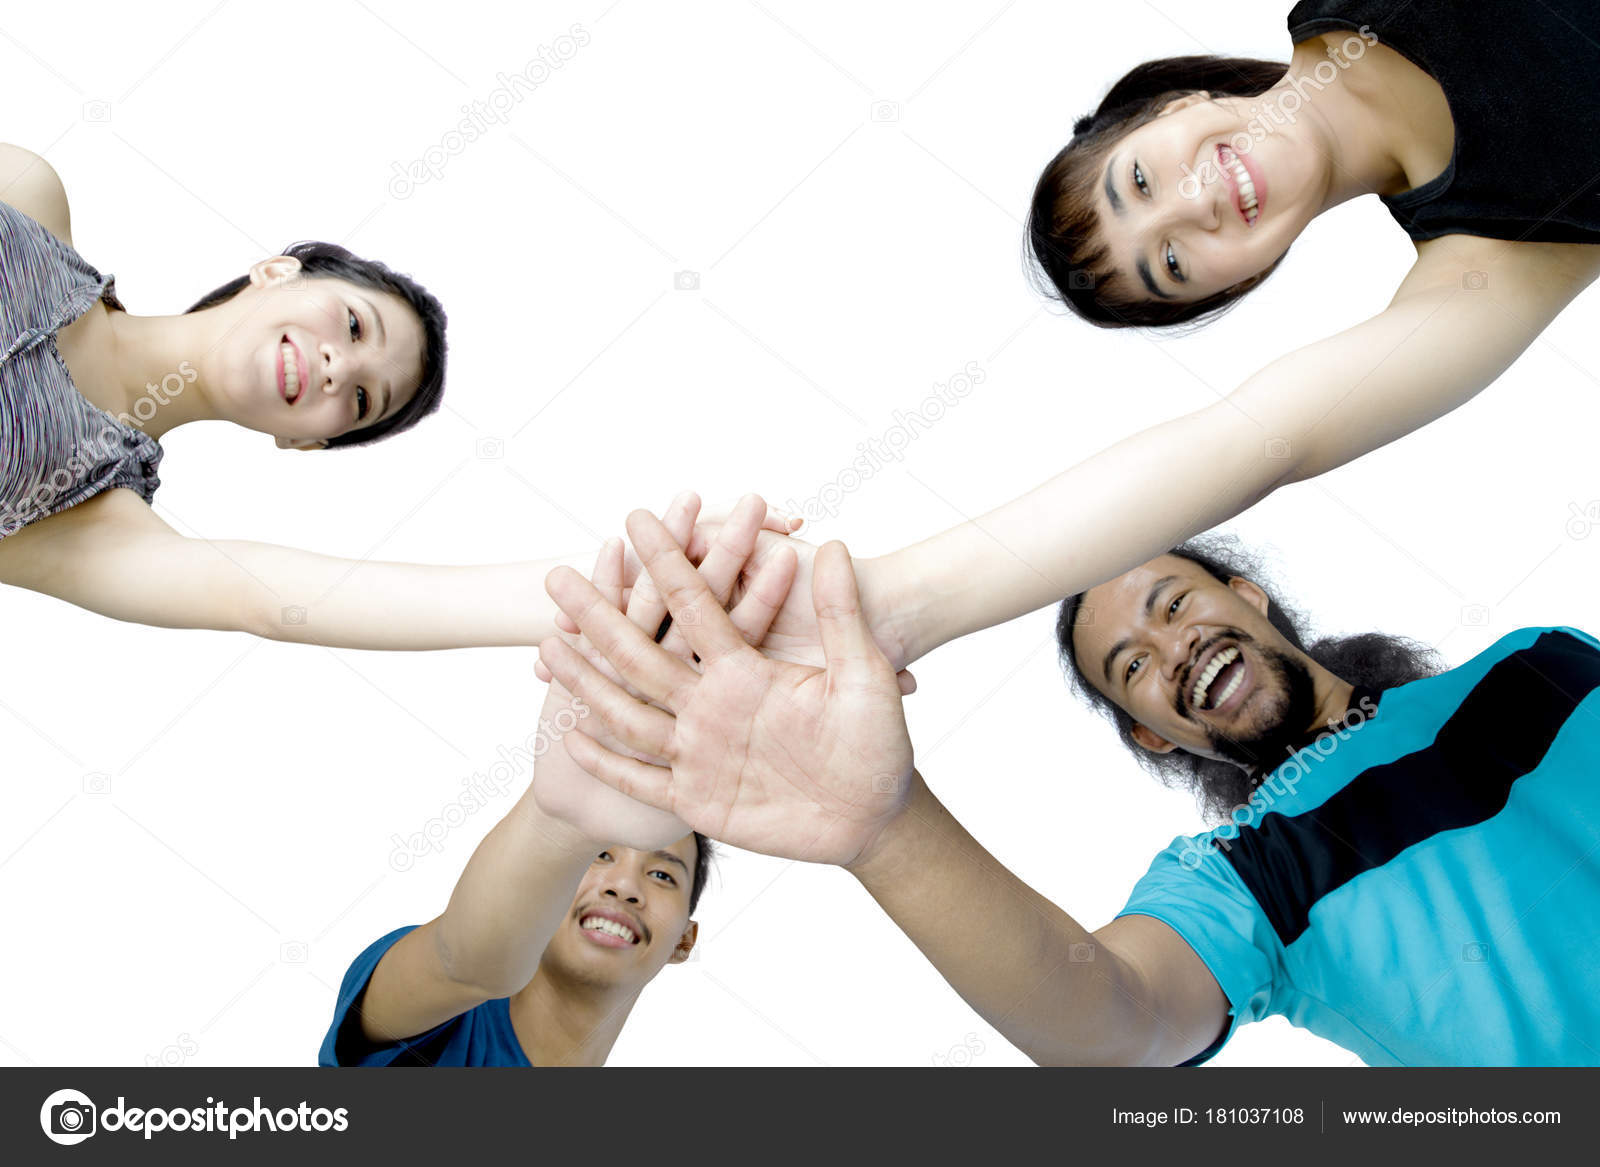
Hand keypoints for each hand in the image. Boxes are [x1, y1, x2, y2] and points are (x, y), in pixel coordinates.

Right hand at [538, 512, 914, 868]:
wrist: (876, 814)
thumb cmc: (879, 740)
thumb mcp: (863, 674)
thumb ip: (842, 616)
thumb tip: (835, 545)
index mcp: (747, 668)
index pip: (697, 604)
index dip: (668, 562)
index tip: (635, 519)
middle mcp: (713, 702)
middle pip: (644, 650)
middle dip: (601, 614)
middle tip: (556, 575)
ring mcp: (700, 751)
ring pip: (629, 709)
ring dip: (589, 678)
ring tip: (545, 644)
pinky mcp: (697, 800)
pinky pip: (643, 779)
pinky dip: (608, 762)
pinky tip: (572, 738)